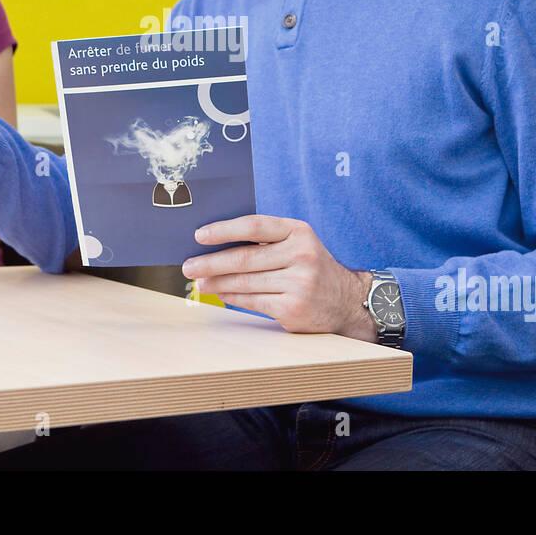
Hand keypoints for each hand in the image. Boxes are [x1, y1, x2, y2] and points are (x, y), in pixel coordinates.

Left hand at [182, 215, 377, 340]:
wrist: (347, 301)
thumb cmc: (312, 268)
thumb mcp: (299, 244)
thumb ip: (267, 241)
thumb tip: (218, 244)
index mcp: (299, 232)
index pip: (255, 226)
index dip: (224, 230)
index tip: (199, 235)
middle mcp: (301, 255)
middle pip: (244, 258)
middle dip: (211, 262)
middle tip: (188, 266)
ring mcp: (298, 283)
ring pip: (245, 282)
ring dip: (216, 282)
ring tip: (199, 282)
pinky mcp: (292, 307)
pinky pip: (252, 301)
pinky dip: (232, 297)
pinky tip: (220, 294)